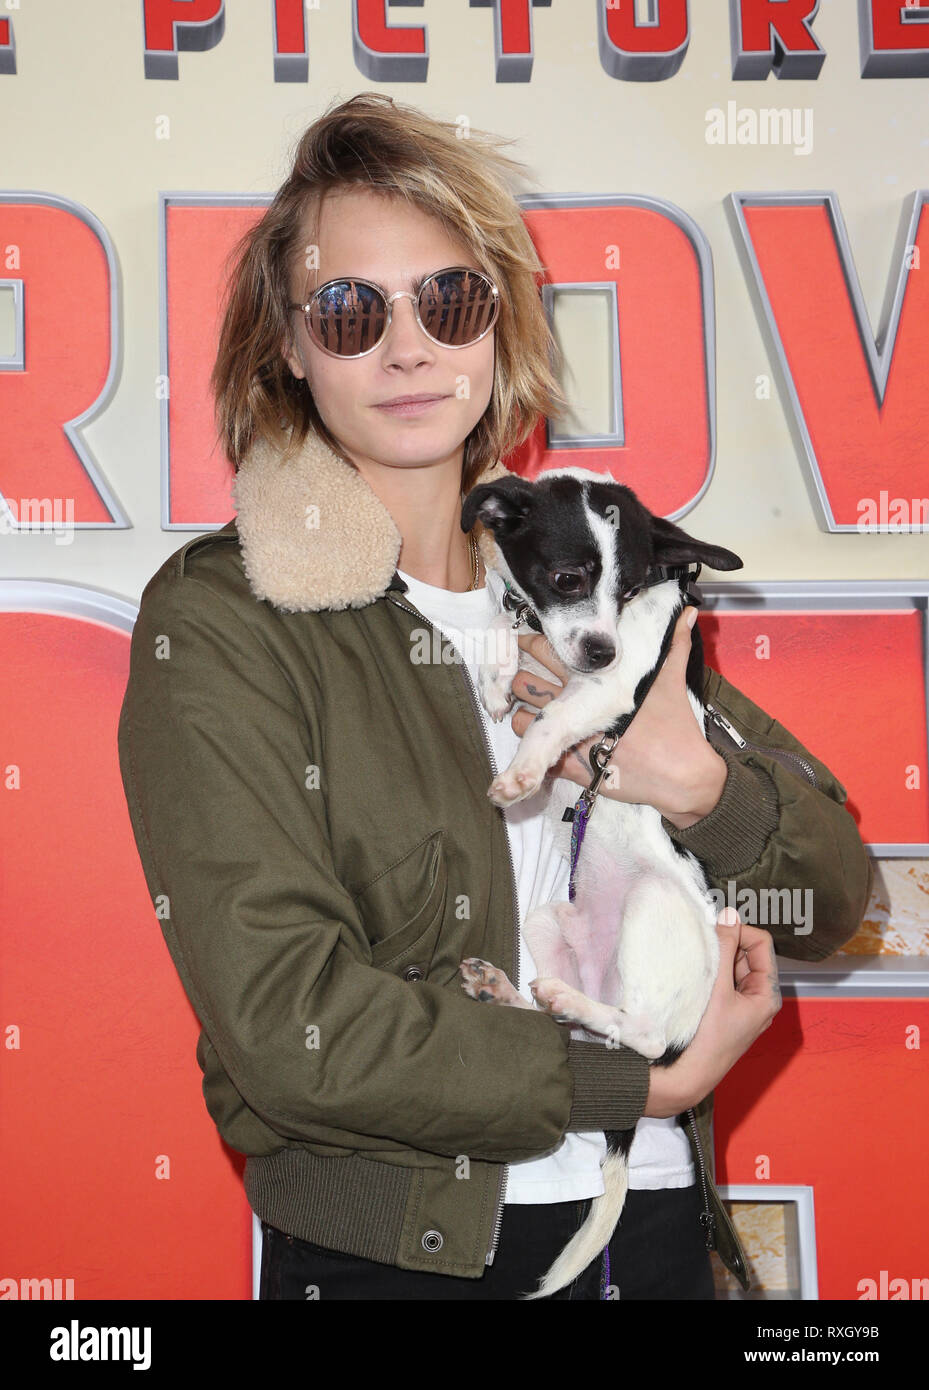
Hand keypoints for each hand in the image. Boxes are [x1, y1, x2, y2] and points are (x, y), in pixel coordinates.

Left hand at [510, 606, 727, 825]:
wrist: (683, 777)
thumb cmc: (676, 728)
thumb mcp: (673, 681)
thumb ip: (676, 644)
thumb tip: (688, 613)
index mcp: (595, 683)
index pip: (547, 653)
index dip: (530, 645)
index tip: (525, 642)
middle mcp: (578, 707)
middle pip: (525, 684)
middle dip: (520, 681)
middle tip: (524, 682)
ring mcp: (571, 738)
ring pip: (521, 722)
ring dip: (524, 717)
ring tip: (534, 715)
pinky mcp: (572, 768)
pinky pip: (535, 758)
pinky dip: (533, 752)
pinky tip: (542, 747)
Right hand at [643, 909, 782, 1117]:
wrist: (686, 1076)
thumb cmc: (707, 1037)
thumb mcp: (718, 987)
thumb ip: (724, 947)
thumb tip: (729, 914)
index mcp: (767, 994)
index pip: (761, 942)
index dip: (739, 931)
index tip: (713, 932)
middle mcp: (759, 999)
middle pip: (746, 953)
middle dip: (725, 945)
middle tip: (701, 947)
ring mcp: (742, 1007)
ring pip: (731, 966)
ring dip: (715, 959)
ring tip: (696, 964)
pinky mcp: (725, 1012)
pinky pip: (721, 981)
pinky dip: (709, 973)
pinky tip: (694, 976)